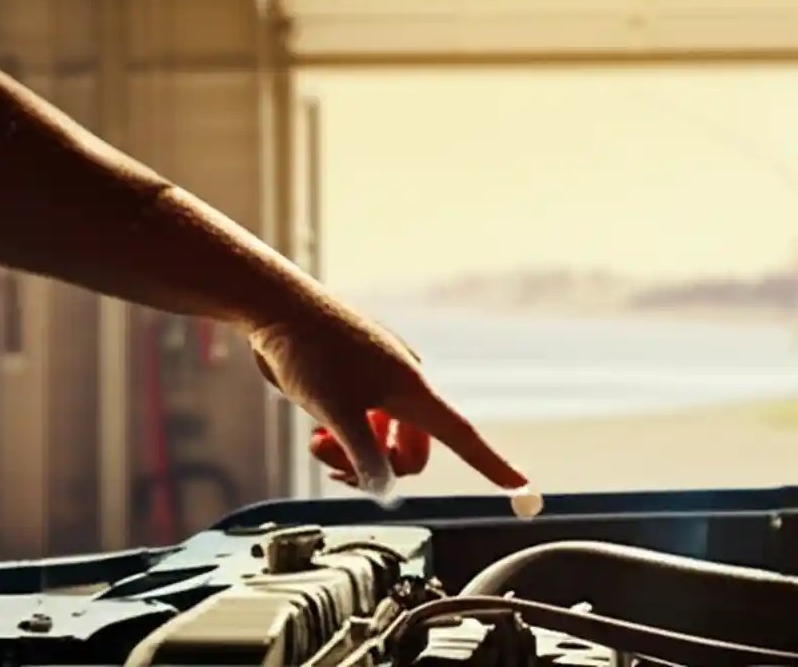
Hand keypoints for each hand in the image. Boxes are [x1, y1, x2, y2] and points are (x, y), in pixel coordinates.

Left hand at [247, 311, 524, 500]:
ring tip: (319, 442)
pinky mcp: (354, 382)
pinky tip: (315, 427)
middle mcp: (403, 386)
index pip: (463, 436)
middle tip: (338, 470)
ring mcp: (378, 384)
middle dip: (378, 468)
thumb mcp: (338, 414)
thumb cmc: (309, 352)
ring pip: (382, 442)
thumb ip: (365, 458)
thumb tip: (386, 490)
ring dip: (352, 453)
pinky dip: (341, 436)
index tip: (521, 485)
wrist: (276, 307)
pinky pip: (361, 424)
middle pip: (412, 453)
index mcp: (413, 389)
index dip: (493, 464)